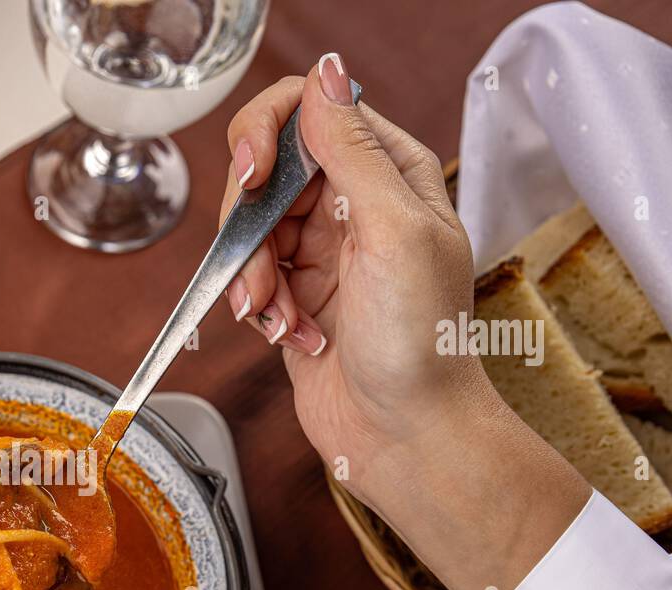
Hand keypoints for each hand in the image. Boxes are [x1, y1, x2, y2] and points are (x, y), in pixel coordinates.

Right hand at [222, 55, 590, 589]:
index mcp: (391, 172)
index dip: (267, 135)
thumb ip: (352, 148)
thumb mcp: (393, 228)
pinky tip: (289, 336)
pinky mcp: (296, 296)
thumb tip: (325, 72)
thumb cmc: (422, 342)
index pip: (311, 112)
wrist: (406, 435)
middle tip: (262, 276)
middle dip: (252, 228)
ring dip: (254, 278)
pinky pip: (249, 278)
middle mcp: (355, 204)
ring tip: (280, 320)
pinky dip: (258, 308)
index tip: (249, 179)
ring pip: (250, 231)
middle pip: (266, 174)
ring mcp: (322, 252)